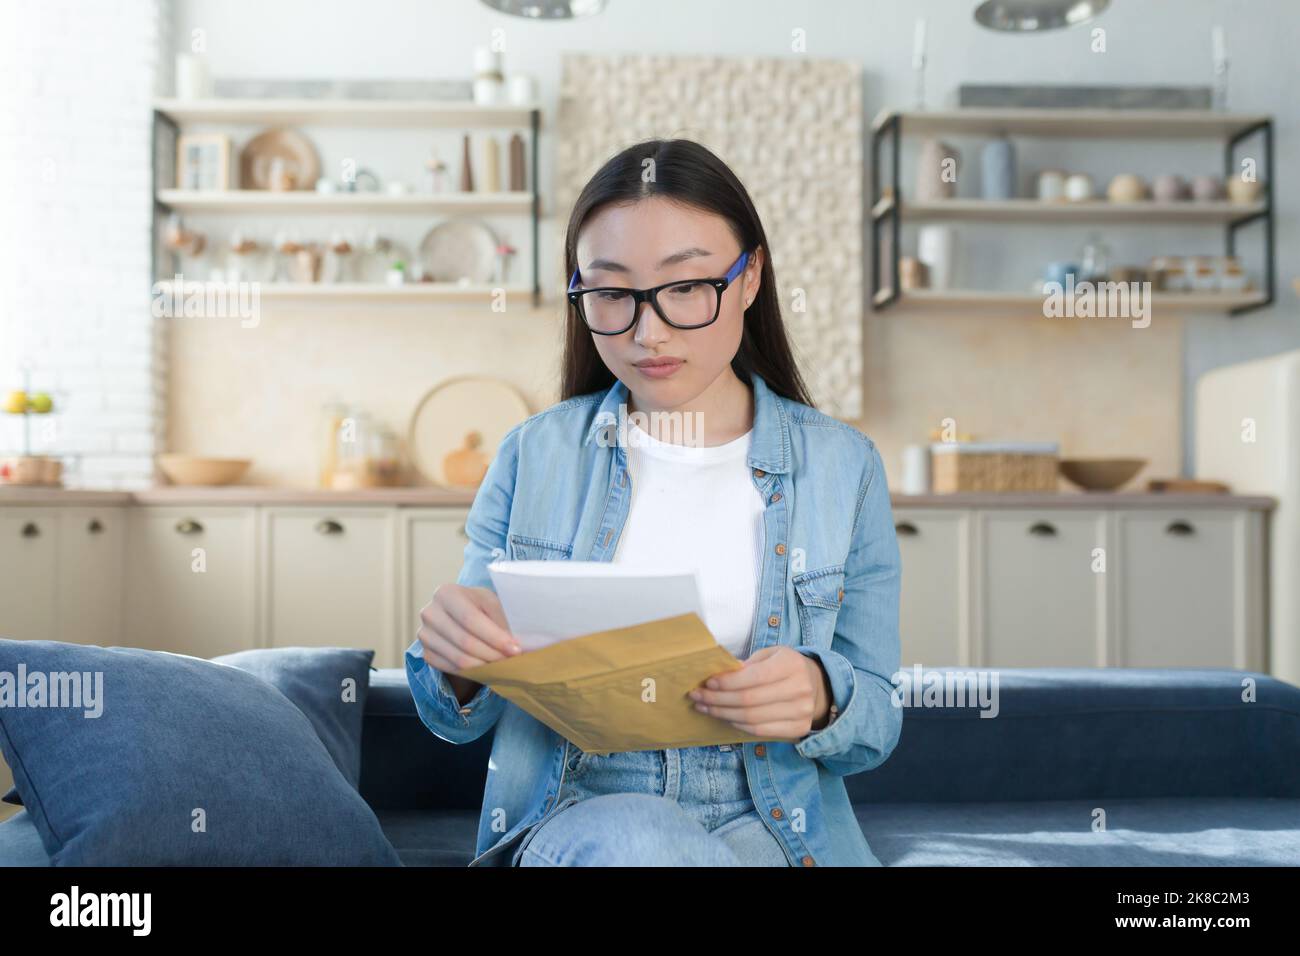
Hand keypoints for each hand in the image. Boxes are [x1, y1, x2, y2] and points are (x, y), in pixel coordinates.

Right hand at [416, 584, 519, 701]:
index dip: (494, 637)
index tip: (516, 649)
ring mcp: (425, 635)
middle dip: (492, 654)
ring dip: (485, 666)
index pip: (471, 619)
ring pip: (459, 659)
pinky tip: (488, 669)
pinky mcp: (426, 653)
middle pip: (465, 641)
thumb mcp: (491, 603)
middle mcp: (430, 613)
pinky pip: (452, 669)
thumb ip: (501, 619)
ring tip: (504, 666)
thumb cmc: (478, 606)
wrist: (457, 614)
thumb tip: (516, 644)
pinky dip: (473, 672)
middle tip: (512, 662)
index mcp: (446, 593)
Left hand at [688, 646, 831, 739]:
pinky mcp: (798, 729)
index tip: (707, 683)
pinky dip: (738, 725)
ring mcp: (801, 712)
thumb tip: (717, 677)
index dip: (727, 683)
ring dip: (723, 715)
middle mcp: (799, 689)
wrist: (818, 686)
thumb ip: (747, 665)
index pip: (753, 677)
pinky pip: (760, 731)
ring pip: (751, 719)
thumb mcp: (770, 655)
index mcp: (791, 664)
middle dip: (717, 700)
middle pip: (749, 701)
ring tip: (705, 708)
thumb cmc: (786, 667)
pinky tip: (725, 717)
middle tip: (697, 697)